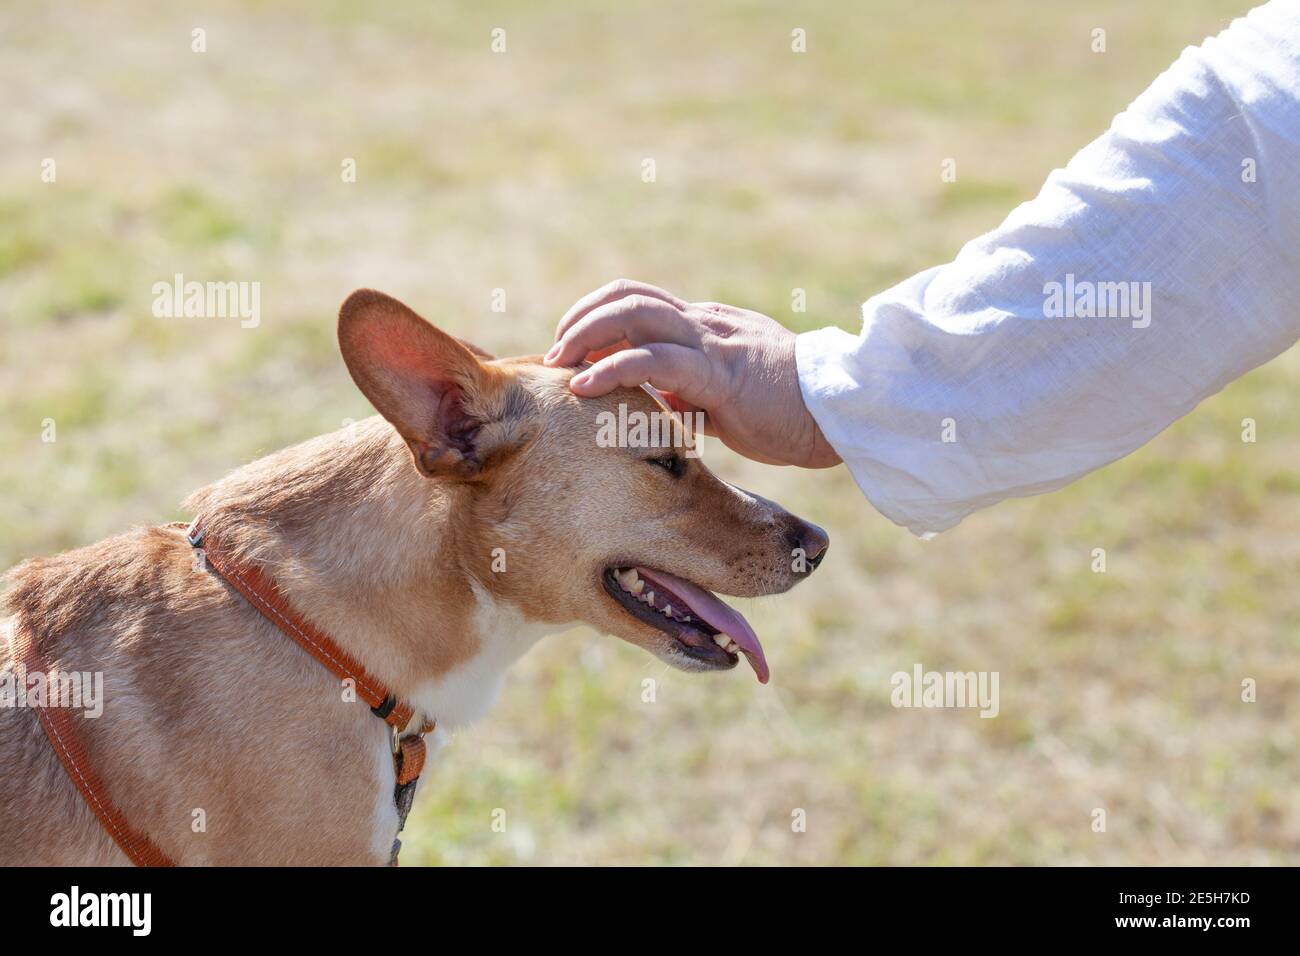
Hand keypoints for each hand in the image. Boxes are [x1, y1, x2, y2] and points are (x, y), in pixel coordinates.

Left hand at [544, 280, 840, 467]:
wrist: (840, 411)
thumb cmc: (791, 411)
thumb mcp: (731, 395)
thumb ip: (694, 393)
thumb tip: (660, 406)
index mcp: (707, 326)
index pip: (642, 301)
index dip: (598, 316)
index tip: (572, 349)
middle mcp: (705, 323)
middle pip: (628, 296)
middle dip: (582, 319)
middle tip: (554, 353)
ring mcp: (711, 342)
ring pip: (634, 314)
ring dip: (585, 335)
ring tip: (557, 363)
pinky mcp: (718, 373)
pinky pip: (654, 361)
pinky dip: (610, 369)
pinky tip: (583, 387)